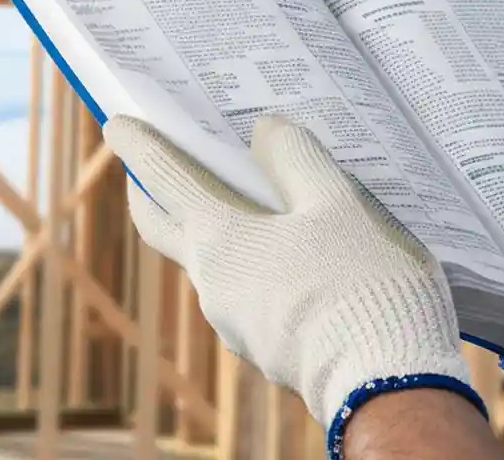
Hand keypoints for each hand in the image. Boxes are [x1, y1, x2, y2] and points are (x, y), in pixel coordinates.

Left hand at [103, 115, 482, 453]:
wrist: (385, 380)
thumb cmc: (360, 282)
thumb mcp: (337, 203)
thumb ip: (296, 159)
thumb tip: (264, 130)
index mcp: (219, 238)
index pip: (164, 178)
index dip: (140, 145)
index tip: (118, 123)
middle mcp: (212, 282)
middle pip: (167, 227)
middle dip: (152, 192)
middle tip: (151, 166)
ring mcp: (235, 321)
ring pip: (213, 261)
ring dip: (218, 229)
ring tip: (252, 202)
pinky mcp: (265, 346)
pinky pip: (249, 291)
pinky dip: (256, 263)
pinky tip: (294, 254)